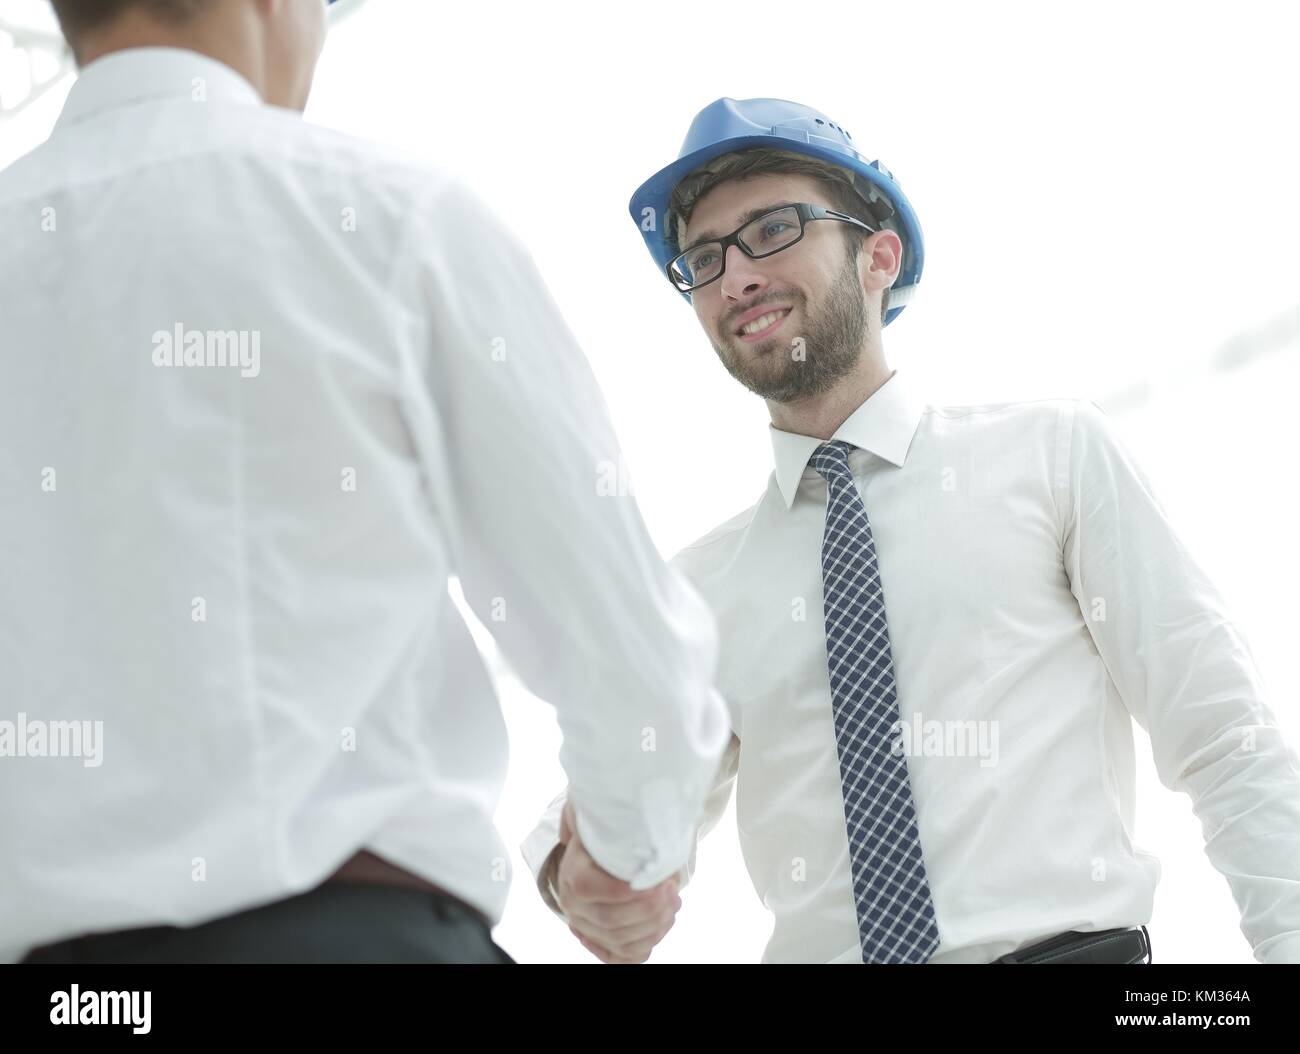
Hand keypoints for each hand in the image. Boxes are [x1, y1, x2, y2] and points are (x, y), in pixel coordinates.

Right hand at [552, 798, 682, 963]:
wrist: (605, 858)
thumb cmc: (610, 834)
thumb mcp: (599, 813)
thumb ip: (592, 808)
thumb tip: (589, 812)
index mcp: (573, 874)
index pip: (590, 888)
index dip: (622, 891)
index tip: (655, 881)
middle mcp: (574, 906)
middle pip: (609, 920)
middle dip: (649, 909)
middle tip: (673, 890)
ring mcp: (588, 928)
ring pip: (622, 940)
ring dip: (656, 924)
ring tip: (674, 901)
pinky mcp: (604, 944)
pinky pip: (627, 956)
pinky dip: (651, 942)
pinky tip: (664, 920)